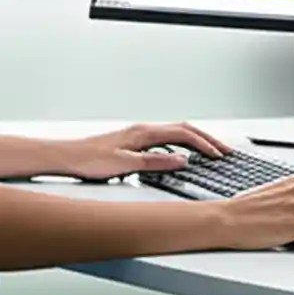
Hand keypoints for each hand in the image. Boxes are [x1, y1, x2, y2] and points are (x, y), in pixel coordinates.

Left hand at [66, 122, 231, 180]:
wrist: (67, 156)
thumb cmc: (90, 160)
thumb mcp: (126, 165)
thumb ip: (156, 162)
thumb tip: (183, 160)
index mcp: (145, 132)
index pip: (184, 134)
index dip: (204, 144)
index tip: (219, 155)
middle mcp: (144, 129)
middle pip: (184, 129)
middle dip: (207, 139)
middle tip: (225, 149)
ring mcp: (139, 134)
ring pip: (176, 132)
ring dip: (196, 140)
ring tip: (212, 150)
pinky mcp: (135, 141)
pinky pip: (166, 138)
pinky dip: (182, 143)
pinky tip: (183, 153)